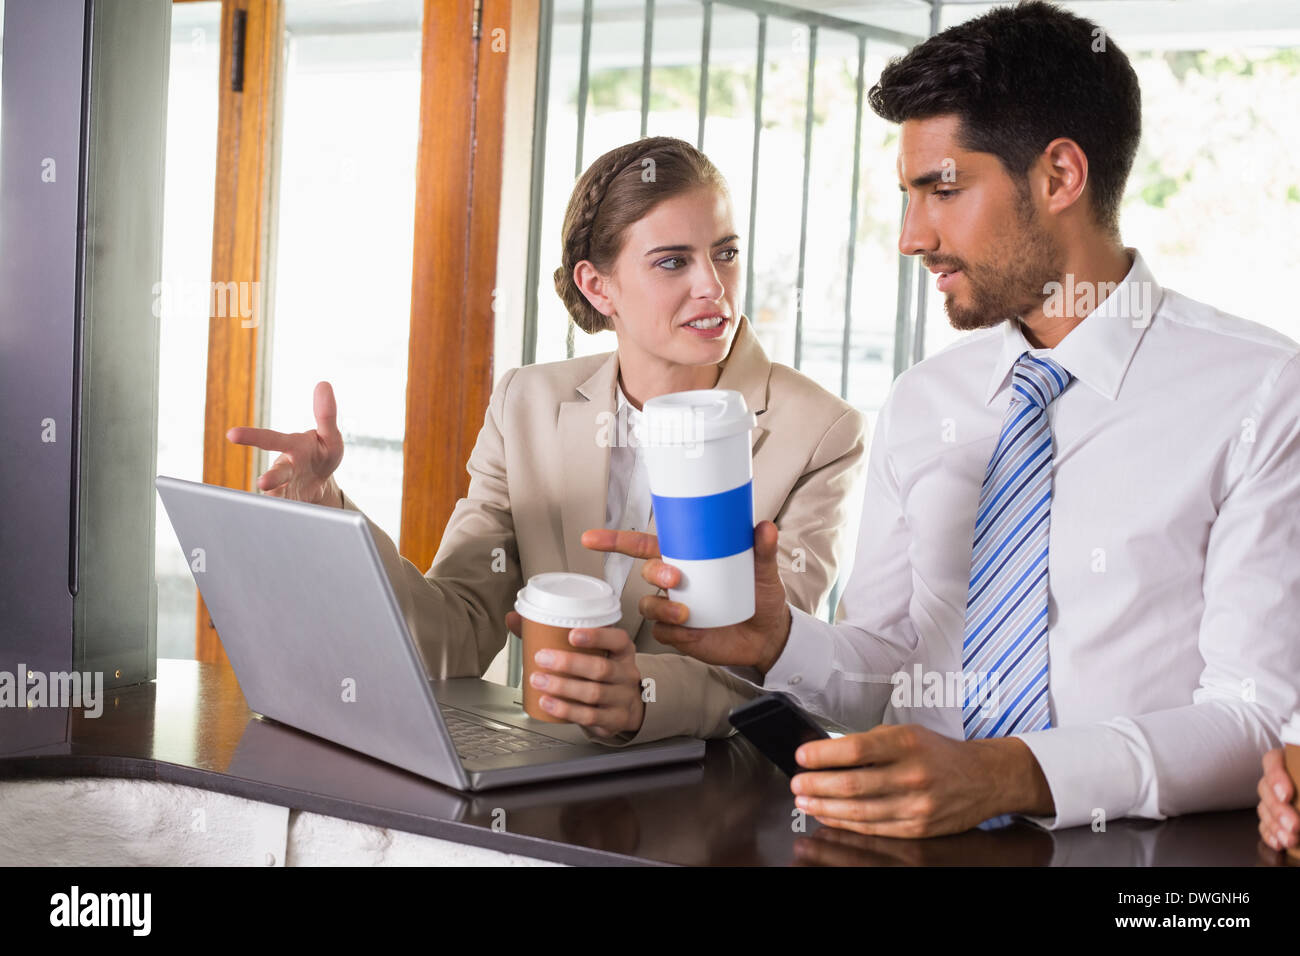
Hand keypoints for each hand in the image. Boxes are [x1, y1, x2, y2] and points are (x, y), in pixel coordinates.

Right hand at [226, 381, 343, 505]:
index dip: (252, 436)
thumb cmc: (322, 454)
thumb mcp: (330, 435)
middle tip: (263, 483)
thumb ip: (326, 414)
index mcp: (293, 447)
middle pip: (276, 473)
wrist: (320, 483)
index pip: (272, 439)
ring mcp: (288, 490)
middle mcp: (285, 468)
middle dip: (271, 478)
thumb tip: (324, 384)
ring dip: (278, 502)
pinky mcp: (294, 507)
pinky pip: (287, 512)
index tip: (231, 434)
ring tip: (277, 508)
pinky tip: (282, 524)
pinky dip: (285, 517)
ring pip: (279, 497)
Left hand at [505, 611, 644, 736]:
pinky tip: (548, 703)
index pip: (618, 639)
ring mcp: (622, 699)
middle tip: (542, 658)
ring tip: (539, 680)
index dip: (597, 636)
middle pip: (601, 668)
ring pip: (594, 693)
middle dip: (569, 663)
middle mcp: (625, 674)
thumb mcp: (590, 653)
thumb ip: (552, 635)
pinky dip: (565, 710)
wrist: (625, 708)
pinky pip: (589, 716)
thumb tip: (516, 618)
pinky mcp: (613, 720)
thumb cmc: (602, 673)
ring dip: (562, 687)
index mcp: (622, 652)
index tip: (572, 634)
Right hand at [580, 520, 791, 673]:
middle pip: (646, 572)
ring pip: (648, 606)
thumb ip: (762, 549)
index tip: (591, 539)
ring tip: (686, 613)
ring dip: (662, 609)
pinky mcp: (678, 634)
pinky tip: (692, 632)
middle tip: (675, 578)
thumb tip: (765, 527)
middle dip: (654, 574)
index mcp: (686, 558)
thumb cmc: (760, 596)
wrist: (768, 635)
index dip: (615, 541)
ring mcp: (673, 609)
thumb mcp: (763, 571)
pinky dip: (674, 632)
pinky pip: (662, 633)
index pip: (644, 545)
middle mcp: (674, 582)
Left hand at [789, 725, 1042, 838]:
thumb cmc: (938, 752)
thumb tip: (827, 754)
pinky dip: (847, 824)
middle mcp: (913, 774)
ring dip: (825, 808)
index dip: (822, 755)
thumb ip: (871, 742)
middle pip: (853, 784)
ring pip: (860, 811)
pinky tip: (830, 817)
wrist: (984, 778)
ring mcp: (916, 805)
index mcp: (907, 743)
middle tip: (797, 784)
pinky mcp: (918, 828)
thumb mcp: (907, 733)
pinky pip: (874, 828)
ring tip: (805, 802)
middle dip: (816, 786)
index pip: (856, 749)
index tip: (801, 757)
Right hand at [1257, 748, 1297, 852]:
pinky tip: (1279, 844)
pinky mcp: (1275, 816)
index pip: (1273, 761)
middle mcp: (1279, 778)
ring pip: (1264, 809)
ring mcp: (1274, 797)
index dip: (1276, 777)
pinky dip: (1271, 835)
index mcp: (1289, 760)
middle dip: (1278, 810)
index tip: (1287, 795)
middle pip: (1265, 789)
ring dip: (1275, 826)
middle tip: (1294, 825)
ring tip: (1291, 840)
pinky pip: (1265, 825)